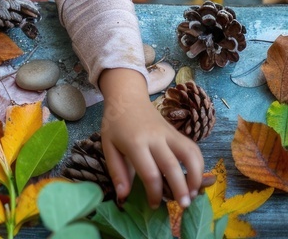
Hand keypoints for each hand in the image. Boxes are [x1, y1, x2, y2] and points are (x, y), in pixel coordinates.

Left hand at [98, 68, 203, 208]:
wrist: (128, 100)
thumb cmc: (115, 126)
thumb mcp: (108, 147)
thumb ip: (117, 172)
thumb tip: (123, 196)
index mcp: (135, 143)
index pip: (150, 173)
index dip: (154, 193)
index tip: (153, 205)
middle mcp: (155, 138)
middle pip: (173, 166)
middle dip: (180, 189)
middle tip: (183, 206)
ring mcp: (169, 134)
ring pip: (190, 155)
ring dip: (196, 177)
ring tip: (193, 194)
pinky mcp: (178, 132)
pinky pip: (194, 149)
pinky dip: (199, 165)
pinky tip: (196, 178)